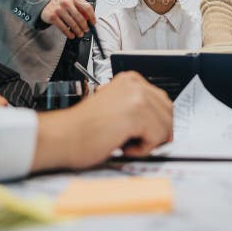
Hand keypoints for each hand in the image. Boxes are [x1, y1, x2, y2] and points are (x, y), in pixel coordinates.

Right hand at [30, 71, 172, 170]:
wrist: (63, 136)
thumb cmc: (83, 129)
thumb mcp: (116, 108)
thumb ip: (139, 110)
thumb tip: (165, 127)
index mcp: (130, 80)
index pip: (163, 102)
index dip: (156, 124)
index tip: (142, 133)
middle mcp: (135, 84)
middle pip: (168, 114)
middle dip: (155, 133)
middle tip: (131, 140)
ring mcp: (136, 96)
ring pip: (165, 127)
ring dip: (147, 142)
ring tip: (123, 141)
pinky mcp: (136, 113)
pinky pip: (157, 138)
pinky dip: (142, 150)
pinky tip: (122, 145)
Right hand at [40, 0, 95, 37]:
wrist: (45, 4)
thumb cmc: (61, 3)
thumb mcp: (72, 2)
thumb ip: (81, 8)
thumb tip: (89, 18)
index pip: (86, 7)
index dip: (92, 16)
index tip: (93, 23)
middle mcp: (66, 2)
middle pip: (80, 17)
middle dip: (84, 26)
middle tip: (86, 30)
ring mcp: (59, 9)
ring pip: (72, 23)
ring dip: (77, 31)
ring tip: (80, 34)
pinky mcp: (53, 17)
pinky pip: (63, 28)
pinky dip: (69, 33)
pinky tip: (71, 35)